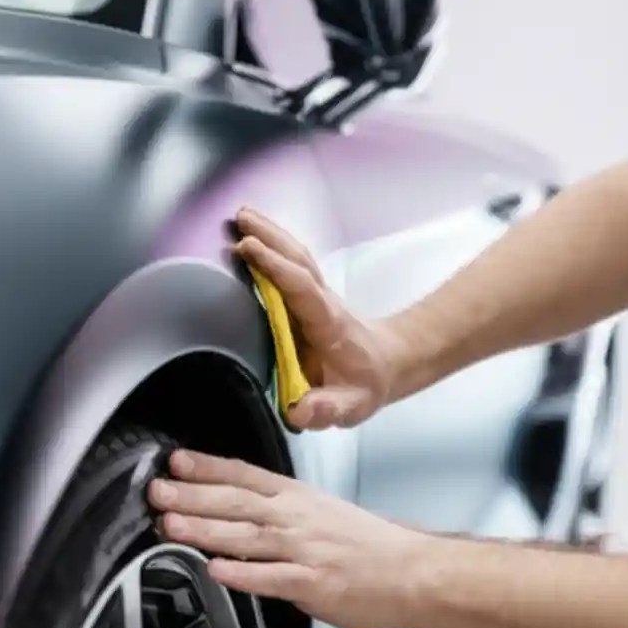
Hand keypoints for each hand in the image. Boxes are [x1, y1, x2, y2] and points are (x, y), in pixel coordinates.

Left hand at [147, 448, 434, 627]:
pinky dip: (242, 573)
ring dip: (205, 530)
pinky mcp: (313, 582)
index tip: (176, 461)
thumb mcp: (322, 511)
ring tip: (171, 525)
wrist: (412, 571)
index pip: (245, 474)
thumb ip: (281, 512)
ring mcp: (305, 549)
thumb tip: (240, 513)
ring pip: (247, 536)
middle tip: (158, 490)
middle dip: (192, 495)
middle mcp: (297, 517)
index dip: (208, 467)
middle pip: (237, 502)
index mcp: (298, 497)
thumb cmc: (370, 546)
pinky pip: (271, 578)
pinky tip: (216, 570)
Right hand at [233, 207, 406, 429]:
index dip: (275, 267)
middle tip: (239, 219)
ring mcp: (316, 296)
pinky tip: (254, 234)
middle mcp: (321, 302)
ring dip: (270, 234)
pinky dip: (273, 245)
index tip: (248, 249)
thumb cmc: (366, 383)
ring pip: (295, 256)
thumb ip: (326, 409)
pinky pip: (290, 264)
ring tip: (241, 216)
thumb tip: (298, 411)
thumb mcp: (351, 406)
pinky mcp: (308, 297)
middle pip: (298, 260)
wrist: (388, 365)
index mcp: (327, 323)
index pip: (301, 287)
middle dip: (270, 237)